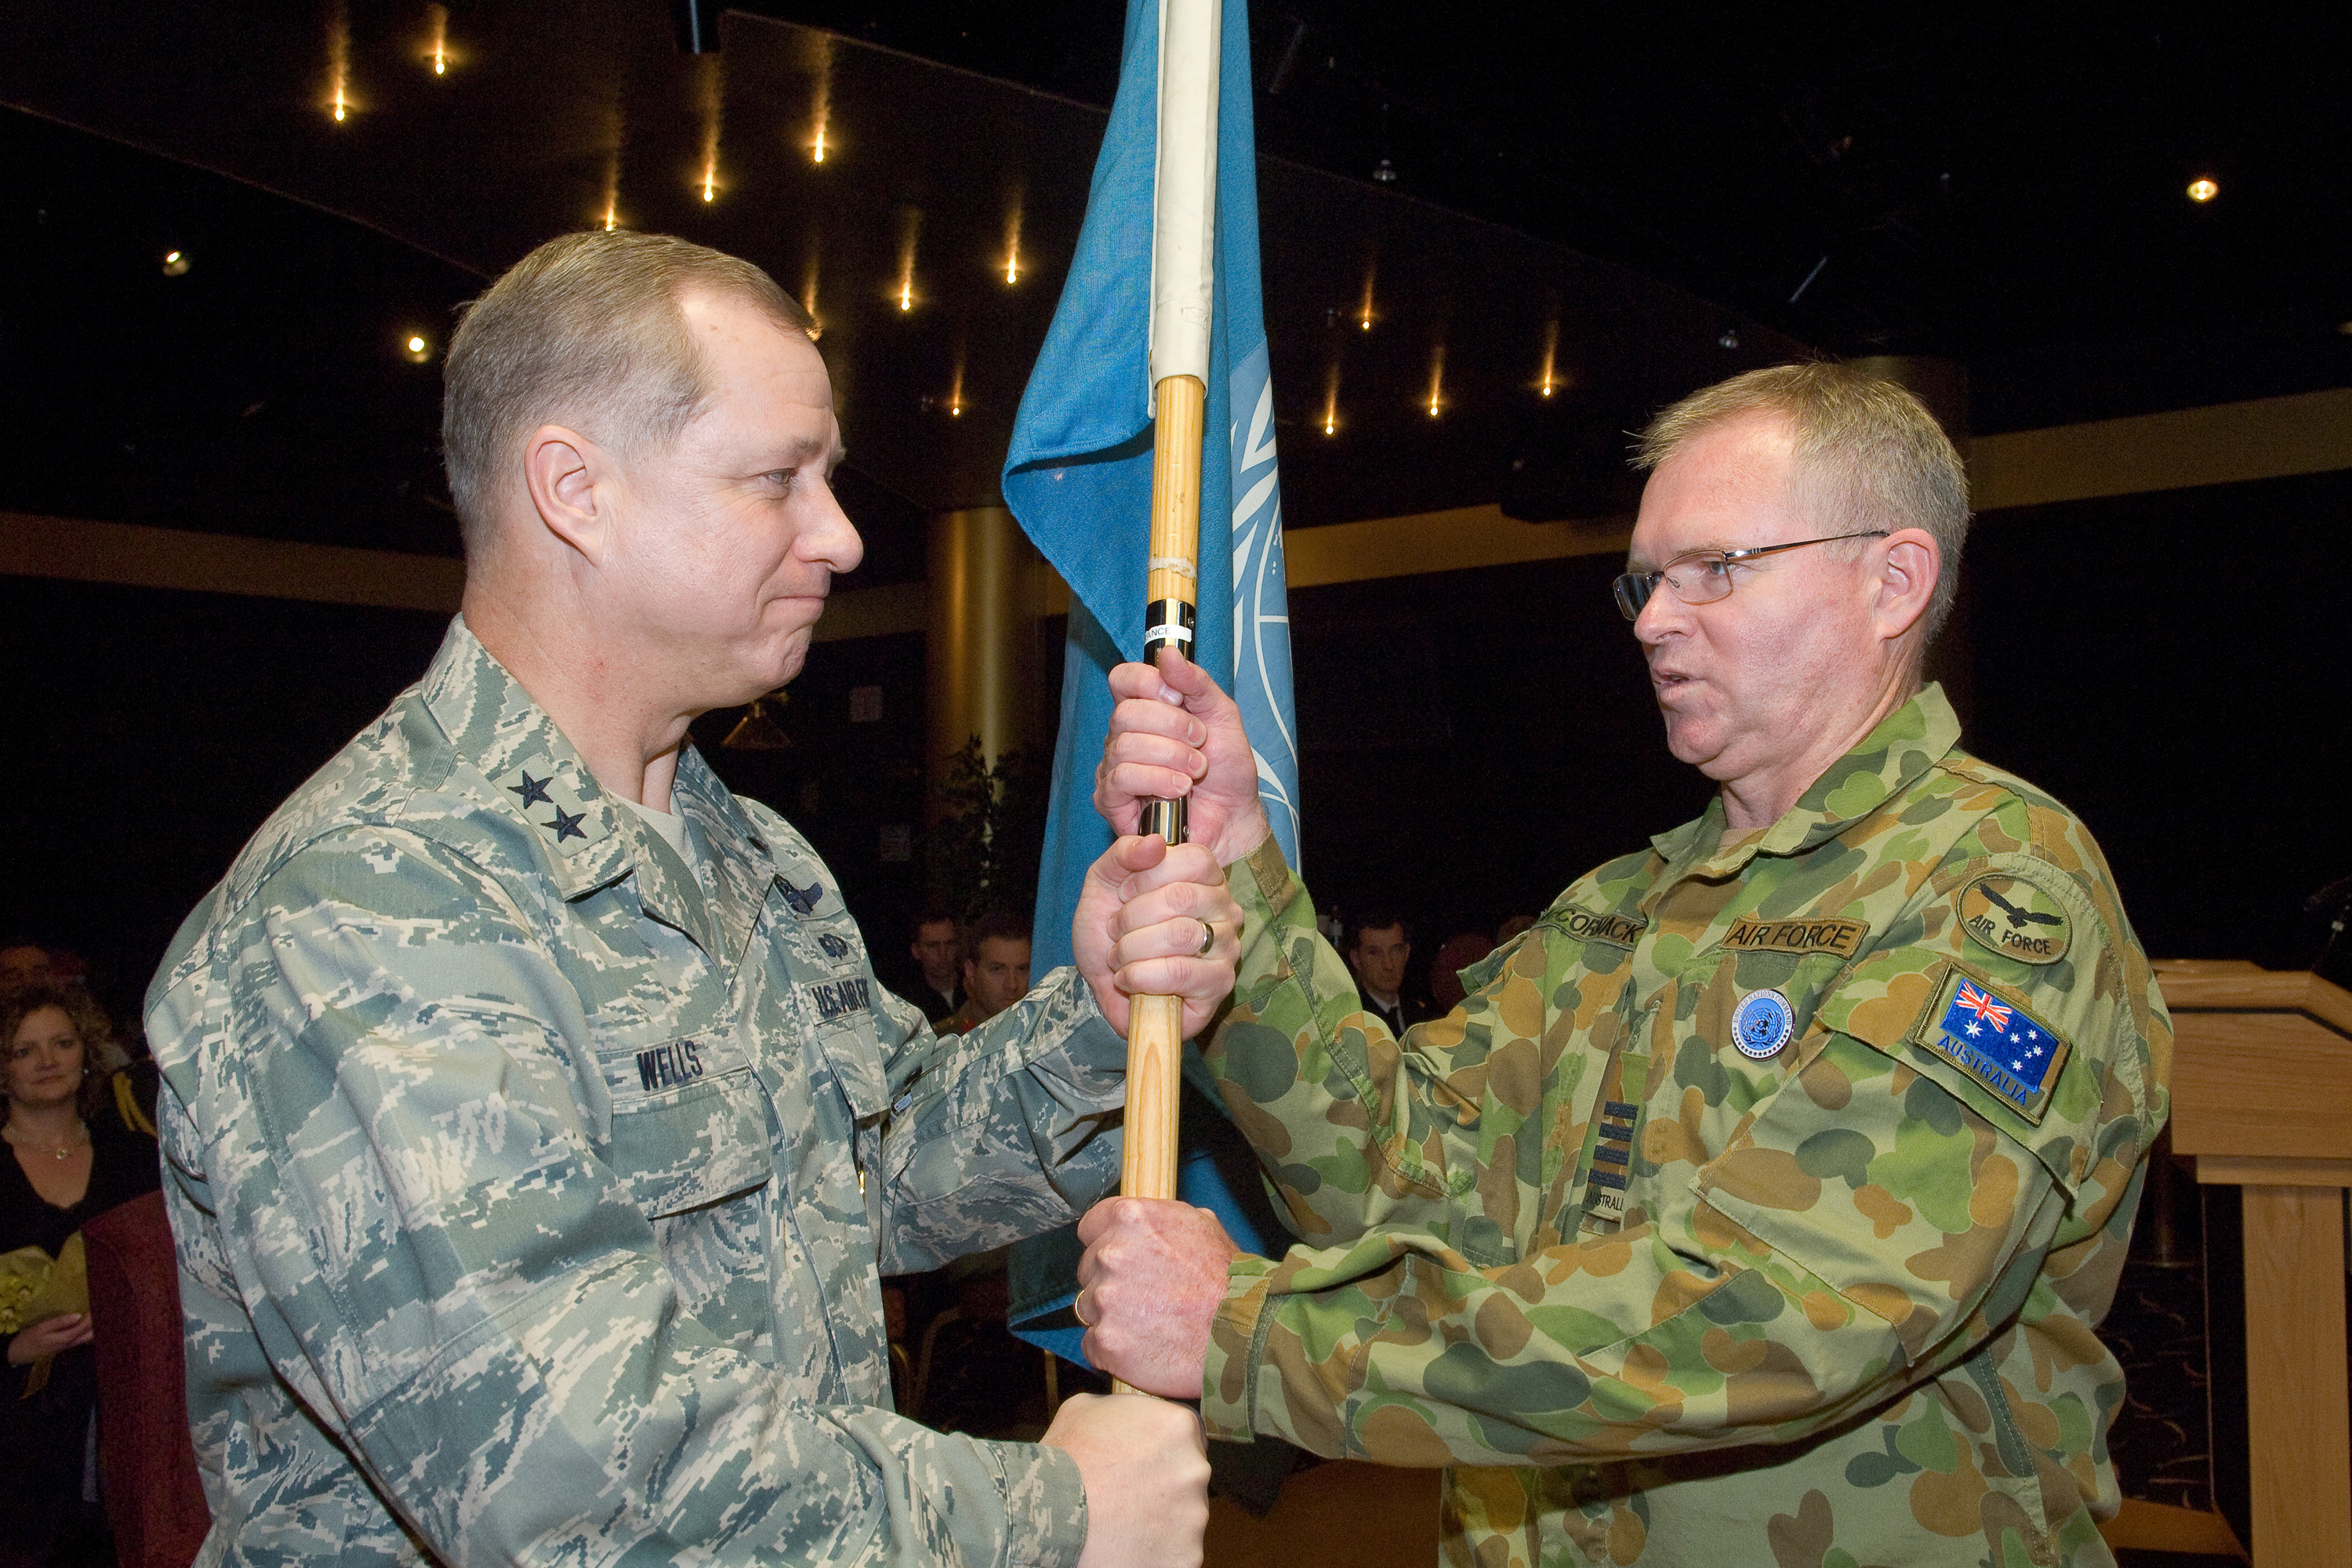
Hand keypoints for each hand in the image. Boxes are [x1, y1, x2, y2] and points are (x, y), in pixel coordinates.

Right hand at [8, 1312, 92, 1364]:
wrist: (18, 1354)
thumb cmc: (28, 1339)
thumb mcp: (41, 1328)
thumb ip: (59, 1322)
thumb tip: (78, 1315)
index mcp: (65, 1338)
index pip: (85, 1326)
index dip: (93, 1315)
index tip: (98, 1304)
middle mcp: (70, 1344)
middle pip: (90, 1334)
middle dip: (98, 1323)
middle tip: (103, 1310)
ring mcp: (67, 1346)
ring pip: (87, 1338)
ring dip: (94, 1327)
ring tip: (99, 1315)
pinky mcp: (64, 1346)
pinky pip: (81, 1339)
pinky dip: (87, 1331)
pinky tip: (89, 1325)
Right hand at [1041, 1391, 1208, 1567]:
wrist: (1048, 1515)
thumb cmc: (1063, 1462)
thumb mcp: (1086, 1408)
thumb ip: (1121, 1407)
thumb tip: (1123, 1411)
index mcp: (1178, 1427)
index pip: (1188, 1435)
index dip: (1163, 1448)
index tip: (1143, 1461)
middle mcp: (1195, 1469)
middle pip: (1189, 1476)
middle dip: (1165, 1484)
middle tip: (1129, 1493)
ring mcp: (1193, 1516)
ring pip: (1185, 1516)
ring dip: (1162, 1518)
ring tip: (1124, 1520)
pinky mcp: (1185, 1556)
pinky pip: (1177, 1551)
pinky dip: (1157, 1550)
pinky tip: (1128, 1543)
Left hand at [1073, 834, 1242, 1037]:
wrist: (1105, 981)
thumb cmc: (1110, 930)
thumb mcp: (1104, 881)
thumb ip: (1124, 853)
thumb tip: (1156, 843)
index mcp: (1204, 877)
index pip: (1196, 859)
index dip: (1148, 876)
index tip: (1124, 893)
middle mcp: (1224, 907)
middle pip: (1182, 897)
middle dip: (1132, 917)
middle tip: (1115, 929)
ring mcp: (1227, 946)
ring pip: (1180, 935)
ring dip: (1133, 948)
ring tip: (1119, 957)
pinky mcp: (1220, 983)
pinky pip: (1181, 973)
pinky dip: (1141, 976)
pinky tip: (1128, 978)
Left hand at [1075, 1198, 1239, 1399]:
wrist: (1244, 1333)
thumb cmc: (1229, 1281)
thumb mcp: (1203, 1226)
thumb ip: (1162, 1220)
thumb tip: (1149, 1222)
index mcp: (1130, 1218)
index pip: (1090, 1227)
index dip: (1106, 1243)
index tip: (1122, 1260)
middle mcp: (1111, 1254)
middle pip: (1089, 1268)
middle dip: (1111, 1281)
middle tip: (1146, 1296)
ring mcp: (1105, 1299)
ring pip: (1089, 1307)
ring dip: (1111, 1316)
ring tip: (1148, 1324)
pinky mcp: (1105, 1340)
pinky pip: (1093, 1344)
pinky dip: (1112, 1348)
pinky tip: (1142, 1346)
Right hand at [1095, 651, 1270, 866]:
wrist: (1234, 817)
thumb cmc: (1226, 769)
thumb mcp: (1222, 715)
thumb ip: (1196, 682)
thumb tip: (1167, 654)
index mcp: (1145, 709)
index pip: (1123, 678)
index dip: (1148, 683)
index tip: (1180, 699)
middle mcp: (1123, 735)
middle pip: (1125, 713)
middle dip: (1173, 727)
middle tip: (1200, 742)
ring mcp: (1113, 767)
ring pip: (1125, 746)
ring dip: (1172, 757)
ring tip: (1196, 771)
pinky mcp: (1111, 800)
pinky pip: (1122, 778)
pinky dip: (1158, 780)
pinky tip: (1179, 789)